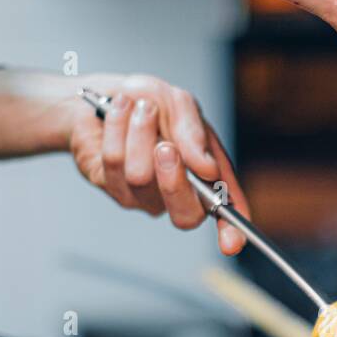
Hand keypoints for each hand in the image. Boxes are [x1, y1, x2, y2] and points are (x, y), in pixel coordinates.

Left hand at [68, 74, 251, 254]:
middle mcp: (176, 193)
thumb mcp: (180, 105)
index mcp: (205, 175)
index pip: (224, 211)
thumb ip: (195, 134)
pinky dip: (118, 126)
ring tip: (142, 108)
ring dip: (141, 133)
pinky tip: (120, 110)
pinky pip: (114, 162)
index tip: (231, 243)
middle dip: (174, 180)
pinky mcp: (109, 184)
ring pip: (142, 178)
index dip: (231, 230)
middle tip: (166, 146)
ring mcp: (142, 194)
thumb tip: (208, 167)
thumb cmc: (148, 102)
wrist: (106, 93)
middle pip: (185, 214)